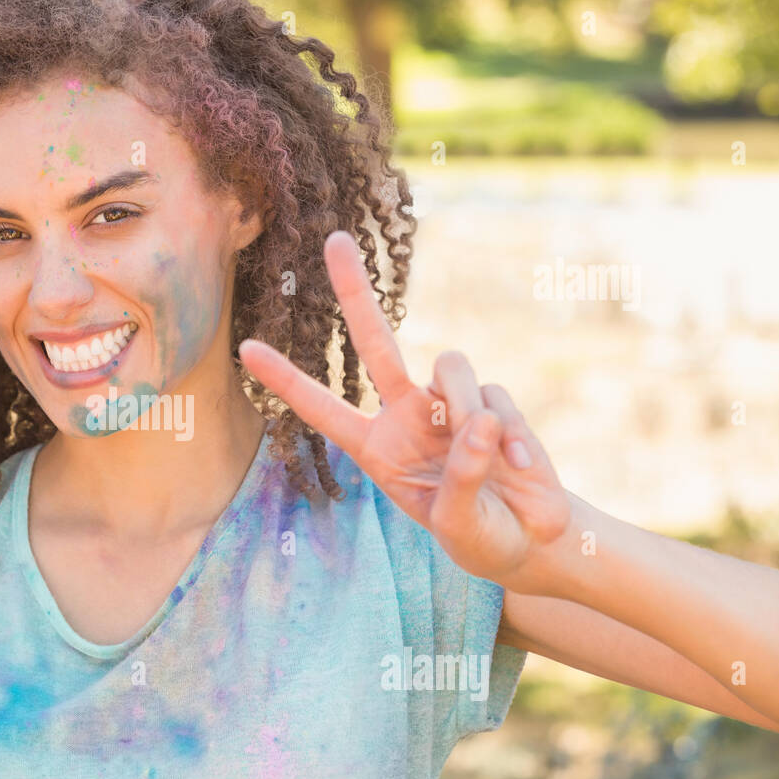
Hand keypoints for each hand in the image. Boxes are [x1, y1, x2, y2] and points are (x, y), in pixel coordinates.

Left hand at [239, 230, 571, 592]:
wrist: (532, 538)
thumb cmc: (479, 537)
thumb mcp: (458, 522)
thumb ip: (463, 475)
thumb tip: (477, 418)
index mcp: (377, 449)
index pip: (323, 409)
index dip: (286, 380)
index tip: (246, 348)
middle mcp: (406, 416)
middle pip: (375, 344)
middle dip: (354, 292)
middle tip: (335, 240)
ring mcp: (450, 404)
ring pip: (451, 365)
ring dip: (469, 406)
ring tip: (492, 458)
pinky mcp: (493, 402)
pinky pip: (495, 397)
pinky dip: (510, 433)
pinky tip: (520, 469)